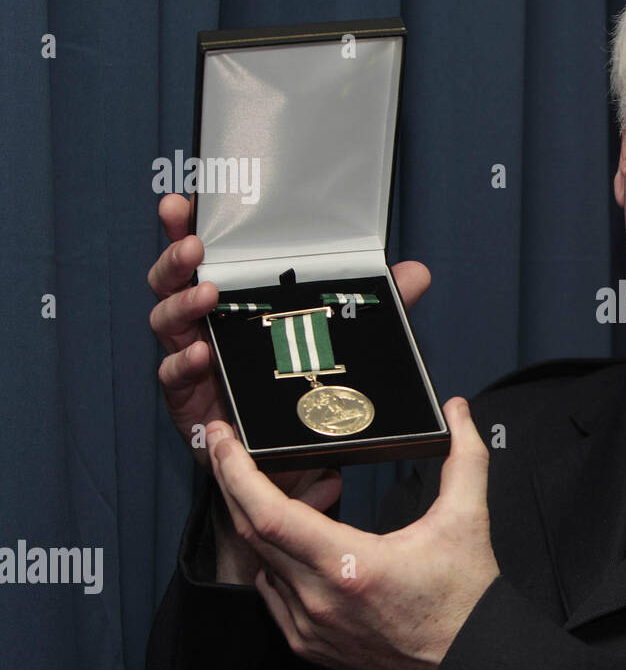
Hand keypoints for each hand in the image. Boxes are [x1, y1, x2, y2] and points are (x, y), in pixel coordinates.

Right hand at [148, 193, 432, 580]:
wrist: (293, 467)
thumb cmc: (305, 393)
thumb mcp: (342, 343)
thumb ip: (371, 309)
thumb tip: (415, 274)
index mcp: (233, 305)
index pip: (205, 258)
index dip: (186, 228)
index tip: (183, 201)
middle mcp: (204, 328)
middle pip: (171, 284)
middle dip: (175, 260)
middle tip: (195, 246)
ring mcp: (192, 366)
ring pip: (166, 327)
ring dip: (181, 306)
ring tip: (206, 295)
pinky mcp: (189, 405)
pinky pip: (175, 380)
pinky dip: (185, 365)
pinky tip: (202, 354)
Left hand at [208, 396, 499, 669]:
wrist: (468, 668)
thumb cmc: (465, 602)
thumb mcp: (467, 521)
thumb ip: (465, 457)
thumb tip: (458, 411)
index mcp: (350, 566)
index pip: (268, 515)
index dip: (237, 473)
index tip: (223, 440)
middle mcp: (318, 601)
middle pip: (251, 534)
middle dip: (233, 484)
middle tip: (228, 448)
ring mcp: (309, 628)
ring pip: (261, 563)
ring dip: (260, 523)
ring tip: (281, 491)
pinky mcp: (310, 645)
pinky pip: (273, 594)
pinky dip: (273, 560)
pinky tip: (296, 541)